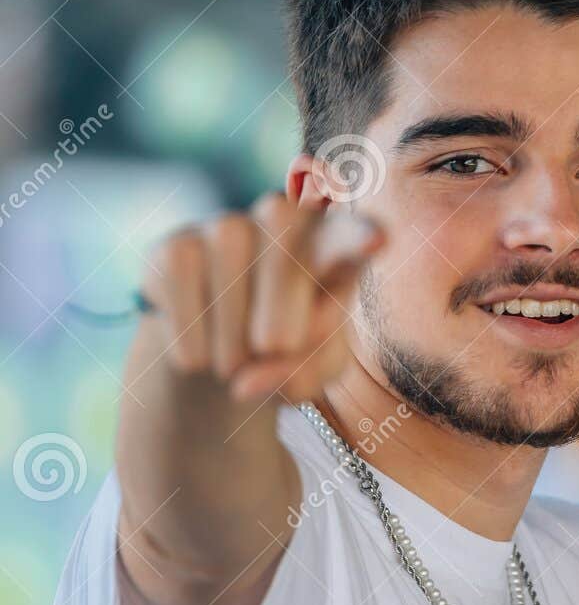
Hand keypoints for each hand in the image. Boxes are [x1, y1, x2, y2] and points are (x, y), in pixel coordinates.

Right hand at [141, 193, 382, 402]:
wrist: (225, 345)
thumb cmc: (290, 349)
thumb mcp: (313, 371)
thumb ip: (302, 376)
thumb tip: (245, 383)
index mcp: (335, 246)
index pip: (350, 236)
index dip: (360, 237)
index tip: (377, 240)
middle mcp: (283, 221)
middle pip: (289, 266)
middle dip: (283, 322)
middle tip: (275, 349)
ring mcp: (227, 226)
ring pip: (231, 281)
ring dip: (233, 344)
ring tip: (236, 361)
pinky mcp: (175, 245)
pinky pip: (182, 292)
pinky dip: (191, 339)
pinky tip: (201, 350)